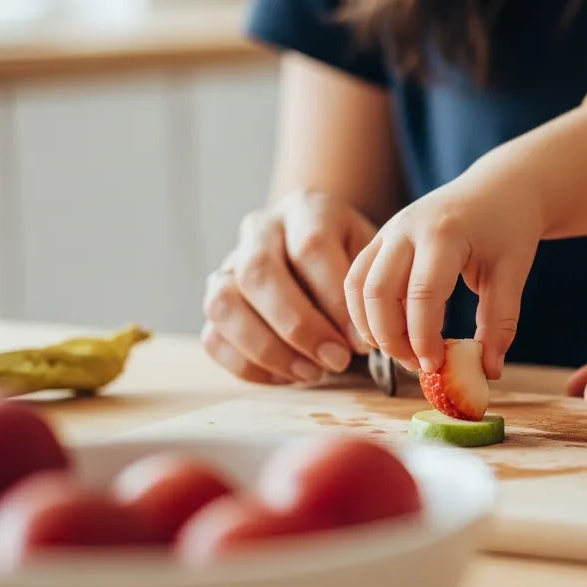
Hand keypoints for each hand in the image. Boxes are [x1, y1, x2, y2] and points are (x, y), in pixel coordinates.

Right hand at [202, 191, 375, 383]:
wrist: (324, 245)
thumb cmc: (356, 259)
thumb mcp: (374, 258)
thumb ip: (368, 291)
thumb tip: (358, 343)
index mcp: (307, 209)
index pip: (310, 248)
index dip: (335, 301)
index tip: (361, 341)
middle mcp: (260, 229)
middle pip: (259, 273)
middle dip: (299, 327)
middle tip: (337, 361)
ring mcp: (229, 263)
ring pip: (224, 304)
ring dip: (268, 349)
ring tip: (312, 373)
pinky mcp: (215, 300)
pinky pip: (212, 338)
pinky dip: (248, 365)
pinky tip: (288, 376)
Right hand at [344, 165, 543, 378]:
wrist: (501, 187)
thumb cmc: (509, 229)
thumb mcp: (512, 274)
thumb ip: (499, 323)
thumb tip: (488, 372)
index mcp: (444, 233)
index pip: (422, 294)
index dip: (423, 337)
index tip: (436, 365)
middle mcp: (407, 228)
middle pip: (377, 292)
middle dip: (391, 338)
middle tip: (418, 365)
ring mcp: (389, 230)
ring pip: (357, 286)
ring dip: (372, 327)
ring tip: (404, 353)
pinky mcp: (381, 238)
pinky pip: (357, 278)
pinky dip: (366, 311)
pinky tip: (392, 332)